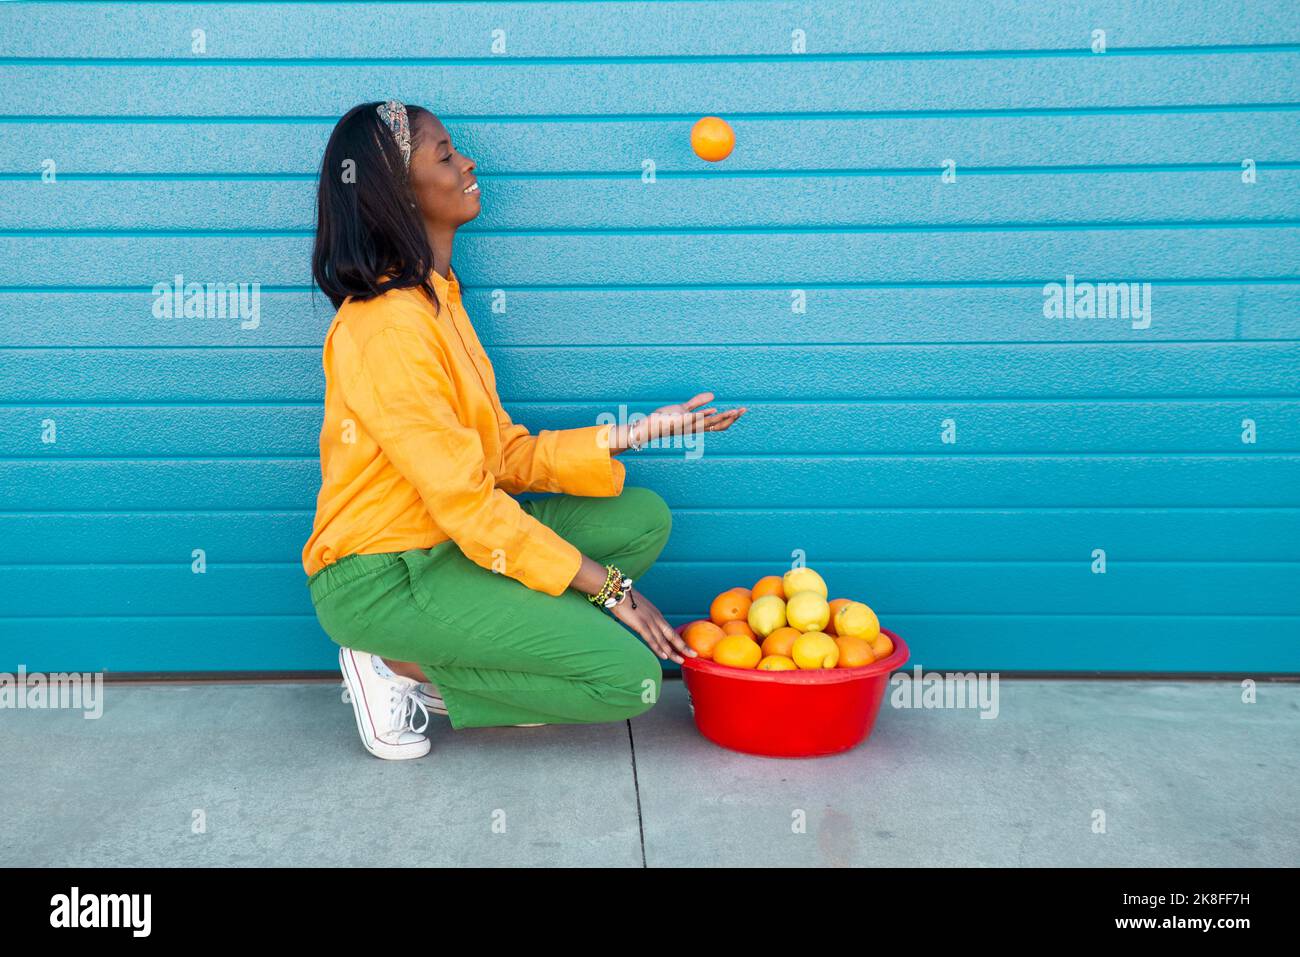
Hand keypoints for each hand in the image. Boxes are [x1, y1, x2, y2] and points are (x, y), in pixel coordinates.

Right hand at [609, 587, 696, 663]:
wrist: (616, 590)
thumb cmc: (624, 600)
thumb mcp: (638, 610)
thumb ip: (643, 619)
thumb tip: (642, 626)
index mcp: (656, 614)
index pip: (670, 630)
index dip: (678, 641)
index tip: (686, 648)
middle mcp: (656, 618)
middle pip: (672, 635)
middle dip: (683, 646)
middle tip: (694, 654)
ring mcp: (649, 621)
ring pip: (664, 640)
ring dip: (673, 652)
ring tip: (681, 661)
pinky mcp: (640, 624)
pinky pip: (651, 639)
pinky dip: (658, 648)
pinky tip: (665, 656)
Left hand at [623, 392, 747, 448]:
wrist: (650, 425)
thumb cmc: (666, 419)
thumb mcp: (685, 408)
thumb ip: (699, 402)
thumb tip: (714, 396)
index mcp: (698, 425)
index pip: (719, 424)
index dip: (731, 418)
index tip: (741, 410)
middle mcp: (695, 428)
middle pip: (718, 425)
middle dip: (732, 418)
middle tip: (744, 410)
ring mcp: (688, 426)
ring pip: (710, 423)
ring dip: (723, 417)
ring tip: (734, 411)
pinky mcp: (680, 421)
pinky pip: (694, 419)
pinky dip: (704, 414)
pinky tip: (713, 409)